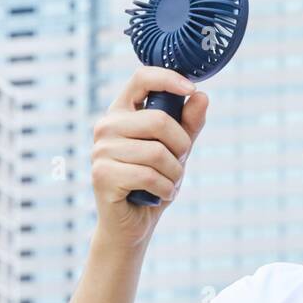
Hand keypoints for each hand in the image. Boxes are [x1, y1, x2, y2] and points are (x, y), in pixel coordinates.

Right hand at [90, 66, 209, 248]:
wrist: (131, 225)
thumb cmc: (153, 182)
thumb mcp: (177, 150)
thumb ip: (188, 124)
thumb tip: (201, 97)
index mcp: (122, 112)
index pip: (141, 78)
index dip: (168, 78)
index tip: (191, 88)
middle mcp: (106, 126)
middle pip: (159, 120)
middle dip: (181, 147)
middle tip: (178, 164)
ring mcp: (101, 150)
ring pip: (157, 152)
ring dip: (174, 173)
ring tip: (169, 183)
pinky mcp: (102, 174)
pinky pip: (149, 176)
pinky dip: (166, 189)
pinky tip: (161, 194)